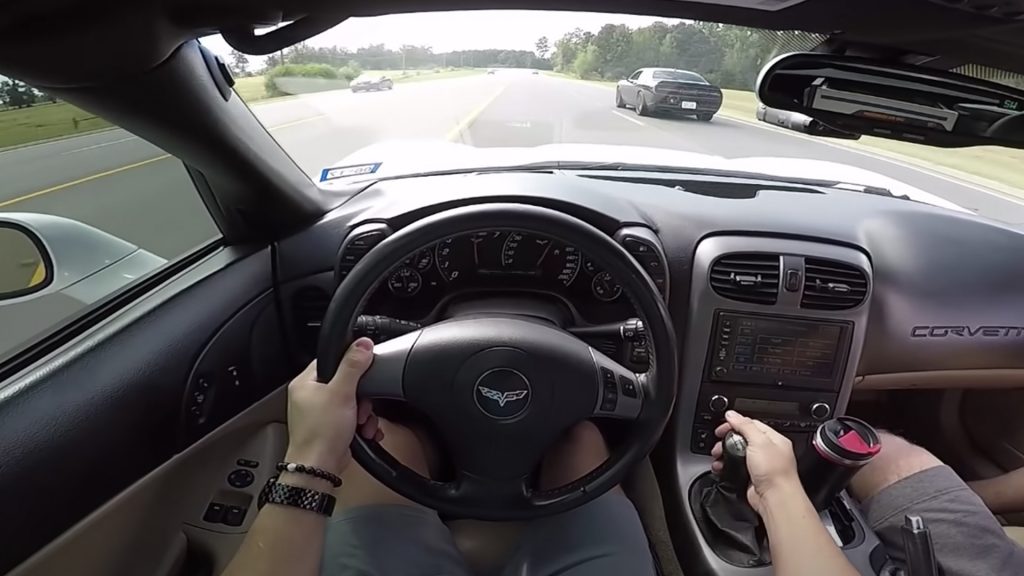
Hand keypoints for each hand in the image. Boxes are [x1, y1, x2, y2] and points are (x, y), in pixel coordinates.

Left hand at [284, 338, 383, 478]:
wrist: (319, 468)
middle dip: (360, 396)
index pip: (330, 360)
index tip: (363, 371)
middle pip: (345, 382)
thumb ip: (353, 366)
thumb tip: (362, 344)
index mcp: (305, 383)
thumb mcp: (341, 392)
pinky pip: (351, 418)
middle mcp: (309, 397)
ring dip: (363, 412)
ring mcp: (320, 414)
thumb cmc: (320, 434)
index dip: (349, 364)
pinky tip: (363, 431)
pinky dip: (361, 424)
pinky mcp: (330, 428)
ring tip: (361, 421)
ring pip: (351, 402)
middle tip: (361, 405)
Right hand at [711, 410, 799, 512]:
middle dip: (727, 439)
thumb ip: (745, 426)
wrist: (775, 499)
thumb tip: (732, 415)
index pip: (752, 424)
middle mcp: (768, 451)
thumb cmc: (775, 472)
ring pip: (737, 453)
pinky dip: (725, 466)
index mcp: (774, 439)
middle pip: (743, 438)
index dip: (735, 423)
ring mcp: (760, 465)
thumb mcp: (759, 442)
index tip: (722, 427)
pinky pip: (735, 467)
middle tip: (718, 442)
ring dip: (724, 453)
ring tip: (717, 455)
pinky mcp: (752, 477)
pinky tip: (720, 467)